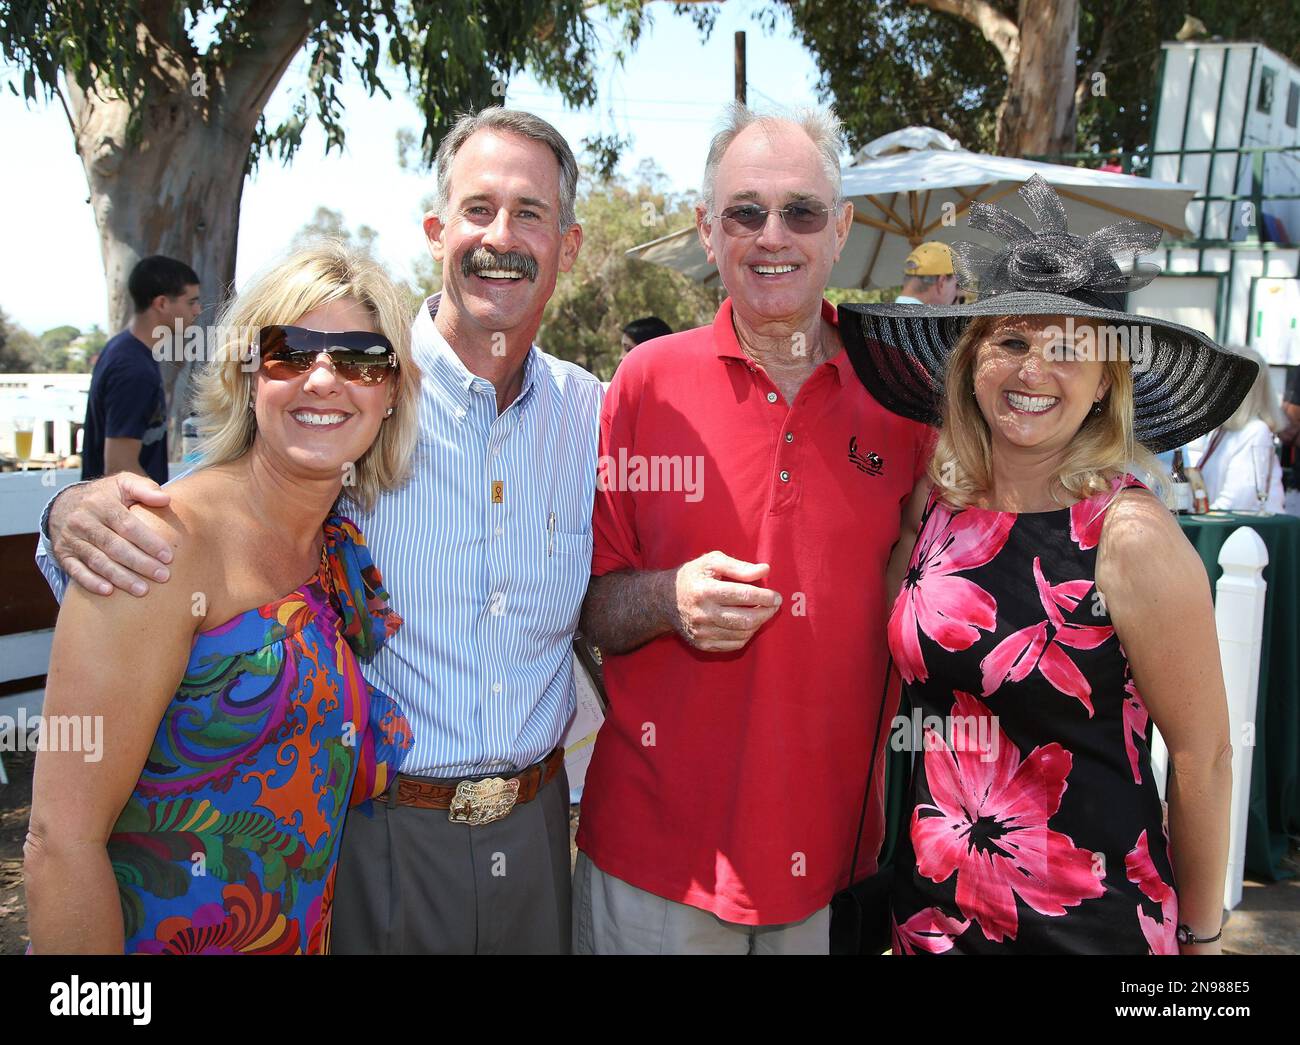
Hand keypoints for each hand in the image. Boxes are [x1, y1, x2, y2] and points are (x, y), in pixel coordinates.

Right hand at [49, 474, 172, 596]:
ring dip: (120, 577)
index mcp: (100, 503)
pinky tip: (108, 592)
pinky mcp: (63, 554)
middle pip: (113, 546)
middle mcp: (83, 521)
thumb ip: (145, 488)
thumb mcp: (123, 484)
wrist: (64, 504)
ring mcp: (71, 539)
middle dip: (139, 563)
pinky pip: (75, 571)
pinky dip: (90, 582)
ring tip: (143, 590)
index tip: (168, 556)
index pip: (127, 525)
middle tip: (163, 576)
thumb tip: (165, 498)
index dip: (148, 541)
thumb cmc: (105, 496)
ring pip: (97, 561)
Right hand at [670, 551, 781, 652]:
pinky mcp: (702, 644)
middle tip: (774, 606)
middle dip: (766, 613)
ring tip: (762, 613)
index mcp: (705, 591)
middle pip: (745, 619)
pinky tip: (748, 624)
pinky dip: (746, 635)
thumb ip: (739, 566)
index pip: (743, 595)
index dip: (765, 596)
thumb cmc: (693, 576)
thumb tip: (765, 570)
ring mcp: (702, 632)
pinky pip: (733, 644)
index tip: (776, 596)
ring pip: (742, 634)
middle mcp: (702, 614)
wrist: (664, 600)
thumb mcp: (712, 562)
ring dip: (758, 624)